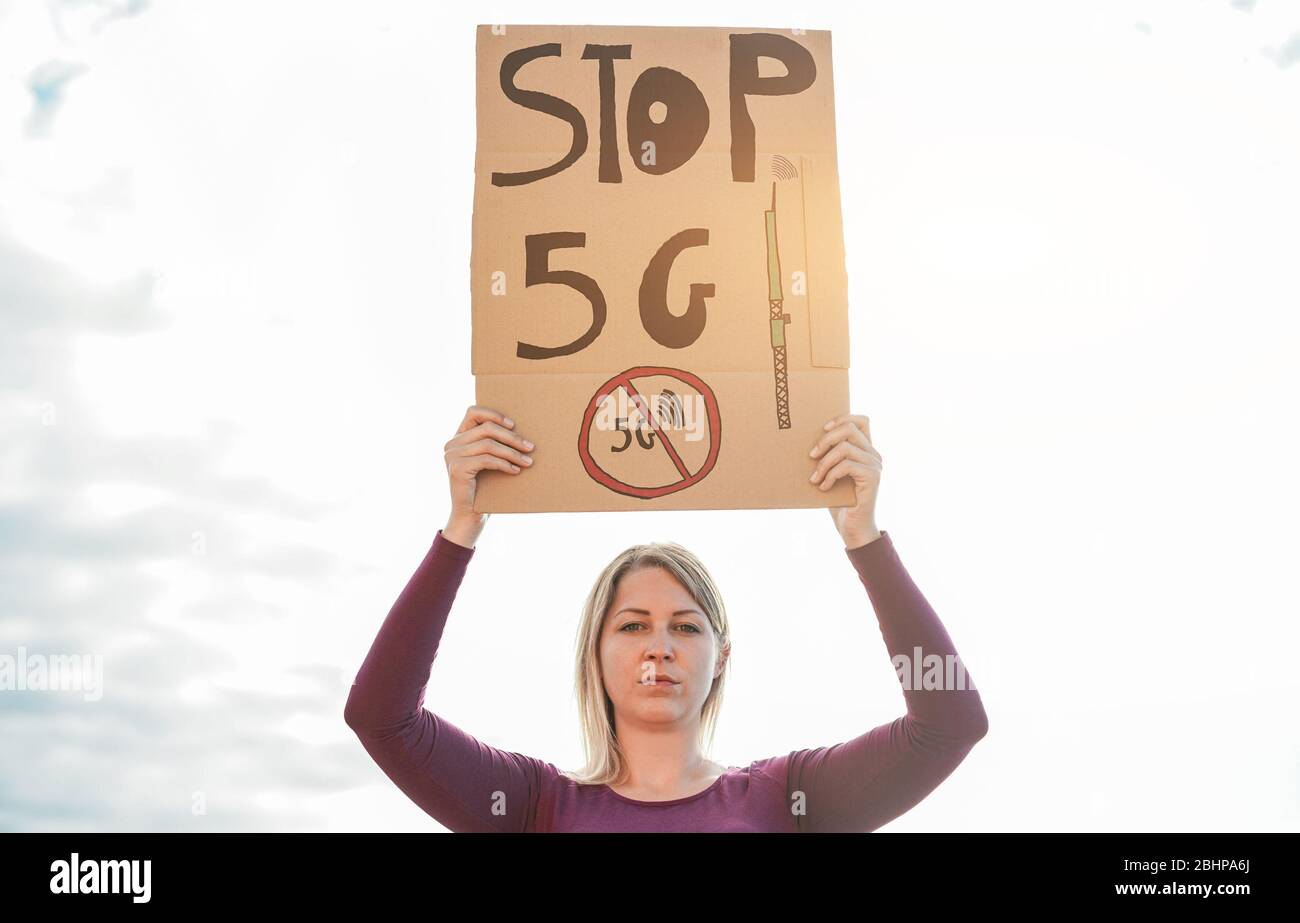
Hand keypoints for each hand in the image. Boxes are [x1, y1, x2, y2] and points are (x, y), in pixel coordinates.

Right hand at [442, 405, 533, 546]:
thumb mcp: (489, 461)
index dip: (494, 414)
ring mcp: (452, 455)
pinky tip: (516, 470)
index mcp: (459, 437)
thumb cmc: (485, 488)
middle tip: (530, 446)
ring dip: (512, 453)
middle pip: (486, 428)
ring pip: (488, 444)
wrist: (470, 516)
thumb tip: (521, 432)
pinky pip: (487, 460)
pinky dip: (505, 464)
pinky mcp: (456, 468)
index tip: (514, 425)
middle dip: (512, 437)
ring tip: (528, 461)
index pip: (473, 412)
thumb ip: (494, 445)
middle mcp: (452, 443)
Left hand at [808, 413, 882, 548]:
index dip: (842, 418)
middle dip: (826, 439)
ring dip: (824, 463)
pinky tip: (823, 487)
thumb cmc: (838, 500)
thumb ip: (829, 455)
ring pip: (845, 448)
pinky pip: (846, 465)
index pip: (861, 420)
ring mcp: (875, 465)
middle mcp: (873, 454)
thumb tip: (806, 440)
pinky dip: (830, 475)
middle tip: (811, 455)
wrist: (852, 527)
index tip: (823, 429)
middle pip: (850, 429)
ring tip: (815, 478)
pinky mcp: (873, 477)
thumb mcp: (831, 473)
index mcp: (865, 450)